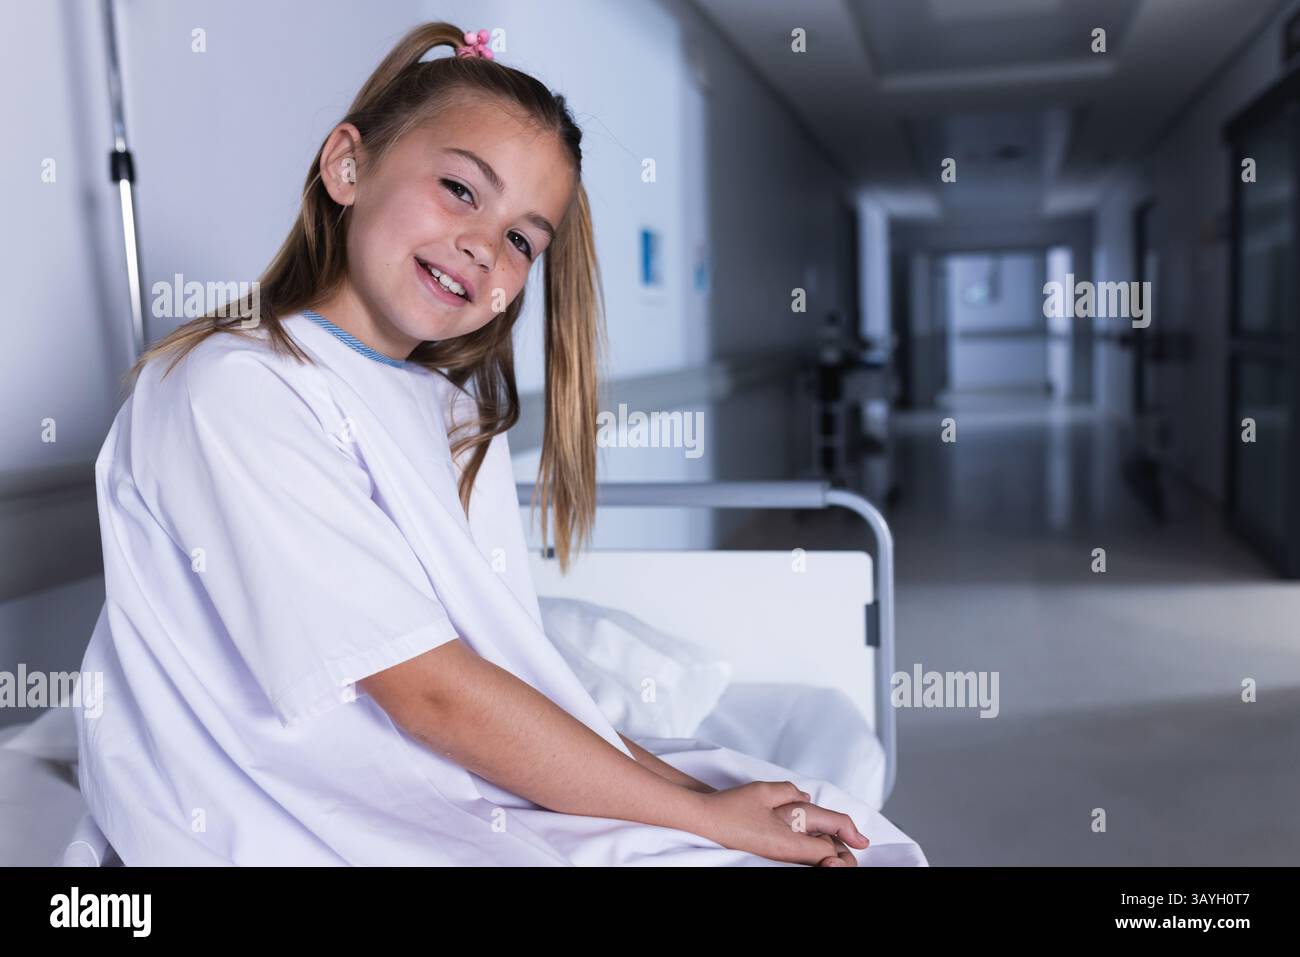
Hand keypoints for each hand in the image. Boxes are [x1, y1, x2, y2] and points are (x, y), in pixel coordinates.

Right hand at [695, 780, 869, 865]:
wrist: (703, 819)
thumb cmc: (730, 808)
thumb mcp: (764, 791)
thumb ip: (790, 792)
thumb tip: (805, 798)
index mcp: (788, 842)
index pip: (828, 848)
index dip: (847, 839)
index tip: (862, 841)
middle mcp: (785, 852)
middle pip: (823, 855)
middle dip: (841, 849)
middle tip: (856, 842)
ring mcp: (777, 853)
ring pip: (811, 854)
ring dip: (826, 845)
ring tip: (838, 838)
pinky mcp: (769, 851)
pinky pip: (797, 850)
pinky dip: (809, 842)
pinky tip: (810, 832)